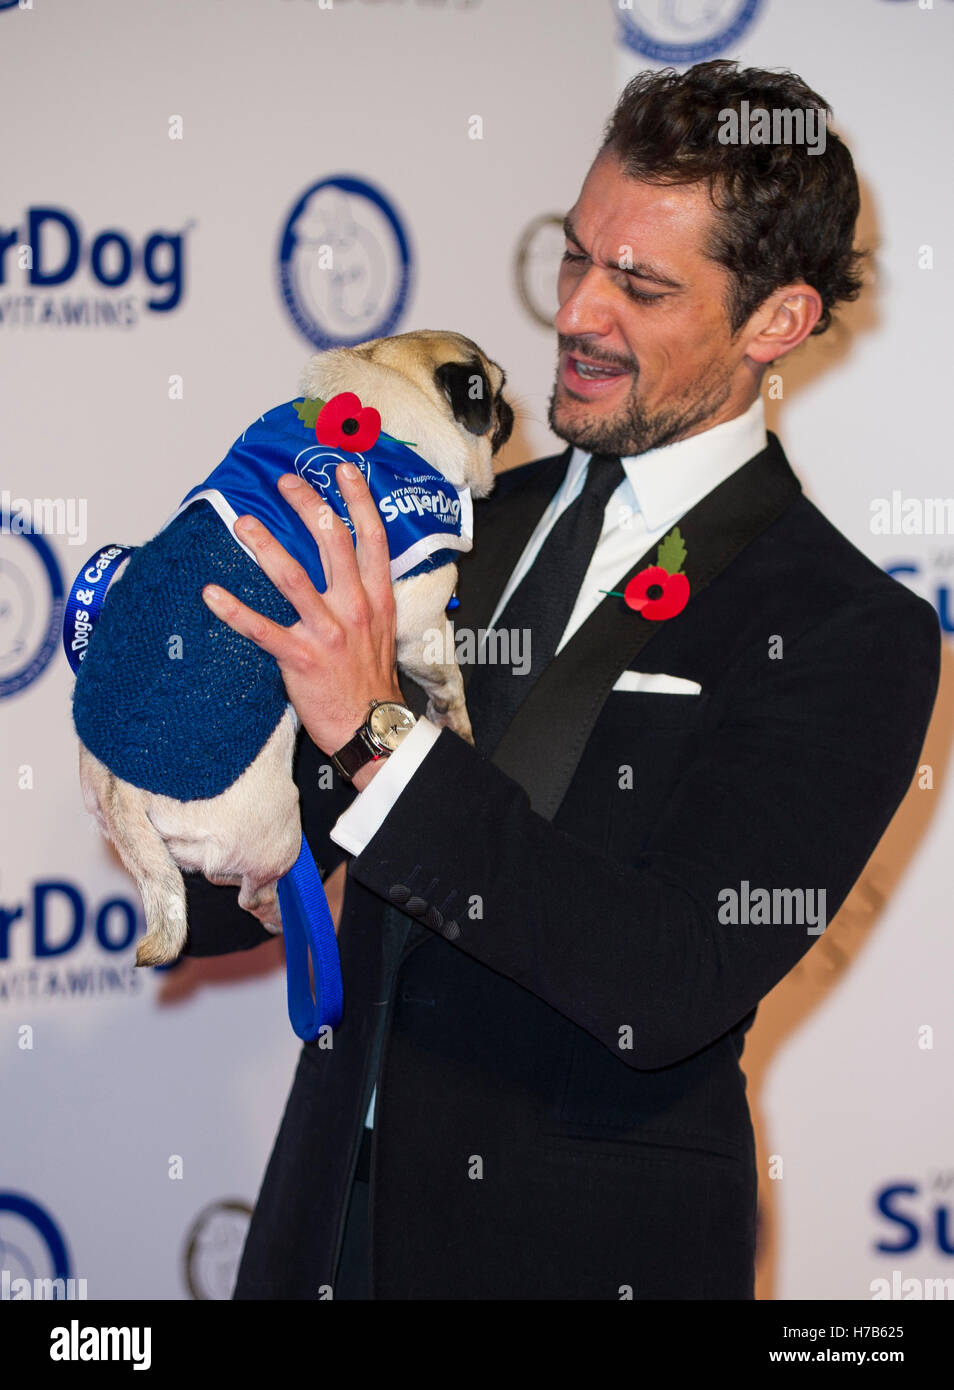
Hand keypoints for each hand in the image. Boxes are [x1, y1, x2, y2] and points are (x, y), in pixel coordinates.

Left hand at [201, 464, 404, 771]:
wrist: (373, 726)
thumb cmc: (371, 680)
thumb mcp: (381, 631)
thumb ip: (364, 597)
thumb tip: (344, 571)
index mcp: (377, 598)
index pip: (372, 538)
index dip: (358, 499)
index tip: (343, 470)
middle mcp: (355, 607)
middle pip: (332, 542)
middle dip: (308, 505)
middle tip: (285, 482)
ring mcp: (328, 631)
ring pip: (293, 577)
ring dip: (265, 546)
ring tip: (244, 524)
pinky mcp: (301, 657)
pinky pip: (261, 629)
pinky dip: (233, 610)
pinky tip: (211, 593)